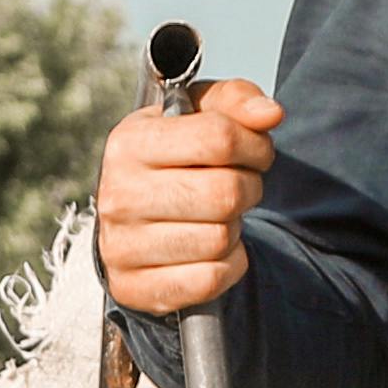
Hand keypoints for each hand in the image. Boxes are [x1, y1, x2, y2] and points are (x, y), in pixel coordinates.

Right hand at [97, 80, 275, 316]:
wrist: (129, 219)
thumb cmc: (172, 159)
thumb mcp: (197, 116)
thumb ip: (235, 100)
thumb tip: (269, 114)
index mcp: (129, 143)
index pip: (218, 138)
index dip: (255, 145)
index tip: (256, 152)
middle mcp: (118, 195)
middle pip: (226, 193)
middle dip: (249, 189)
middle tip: (239, 187)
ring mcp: (121, 246)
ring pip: (220, 239)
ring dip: (234, 229)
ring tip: (216, 217)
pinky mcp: (134, 287)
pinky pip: (211, 279)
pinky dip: (227, 265)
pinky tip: (210, 250)